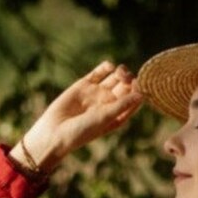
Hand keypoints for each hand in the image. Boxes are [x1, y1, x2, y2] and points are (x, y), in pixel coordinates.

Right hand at [17, 60, 143, 172]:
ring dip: (120, 72)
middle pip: (125, 87)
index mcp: (117, 116)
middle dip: (128, 80)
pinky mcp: (84, 85)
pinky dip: (106, 67)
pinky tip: (109, 66)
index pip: (133, 100)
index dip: (137, 91)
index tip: (137, 85)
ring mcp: (97, 94)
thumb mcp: (105, 118)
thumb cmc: (83, 131)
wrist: (56, 131)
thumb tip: (141, 95)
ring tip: (119, 72)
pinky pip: (98, 72)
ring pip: (114, 78)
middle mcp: (109, 105)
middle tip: (126, 77)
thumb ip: (122, 105)